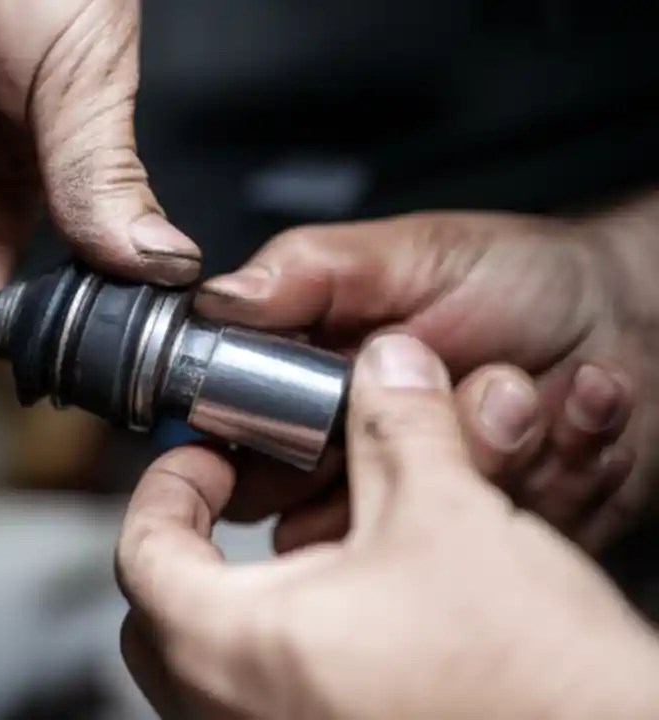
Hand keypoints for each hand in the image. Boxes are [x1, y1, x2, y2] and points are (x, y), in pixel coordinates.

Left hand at [116, 335, 658, 718]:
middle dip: (191, 549)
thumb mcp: (449, 515)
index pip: (141, 547)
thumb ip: (400, 426)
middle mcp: (228, 713)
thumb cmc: (523, 676)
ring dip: (240, 605)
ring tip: (302, 561)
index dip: (169, 485)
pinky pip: (259, 707)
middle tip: (236, 506)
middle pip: (159, 617)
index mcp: (229, 642)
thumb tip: (387, 367)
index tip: (207, 458)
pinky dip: (281, 657)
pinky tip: (348, 628)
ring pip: (209, 670)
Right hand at [197, 211, 656, 553]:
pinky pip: (521, 533)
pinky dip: (568, 460)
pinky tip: (582, 404)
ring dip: (498, 447)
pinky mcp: (507, 539)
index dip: (272, 449)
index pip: (246, 460)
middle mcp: (364, 469)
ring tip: (529, 386)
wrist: (633, 311)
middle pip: (331, 519)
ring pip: (428, 530)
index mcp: (316, 406)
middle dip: (409, 449)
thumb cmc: (517, 276)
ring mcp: (434, 511)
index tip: (325, 426)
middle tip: (475, 382)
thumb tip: (218, 300)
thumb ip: (309, 273)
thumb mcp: (409, 253)